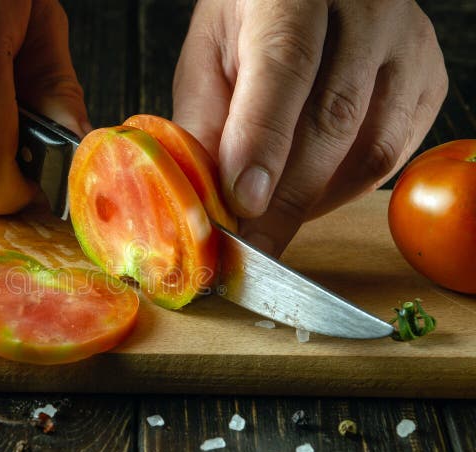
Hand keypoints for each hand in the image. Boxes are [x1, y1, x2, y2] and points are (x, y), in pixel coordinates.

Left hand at [172, 0, 447, 255]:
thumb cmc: (252, 16)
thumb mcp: (209, 53)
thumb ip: (205, 117)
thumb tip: (208, 194)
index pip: (285, 68)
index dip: (263, 143)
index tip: (243, 204)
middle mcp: (365, 10)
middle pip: (333, 119)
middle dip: (286, 200)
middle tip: (250, 246)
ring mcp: (406, 45)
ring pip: (372, 148)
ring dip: (317, 202)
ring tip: (273, 224)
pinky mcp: (428, 78)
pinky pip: (394, 155)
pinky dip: (346, 190)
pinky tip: (311, 196)